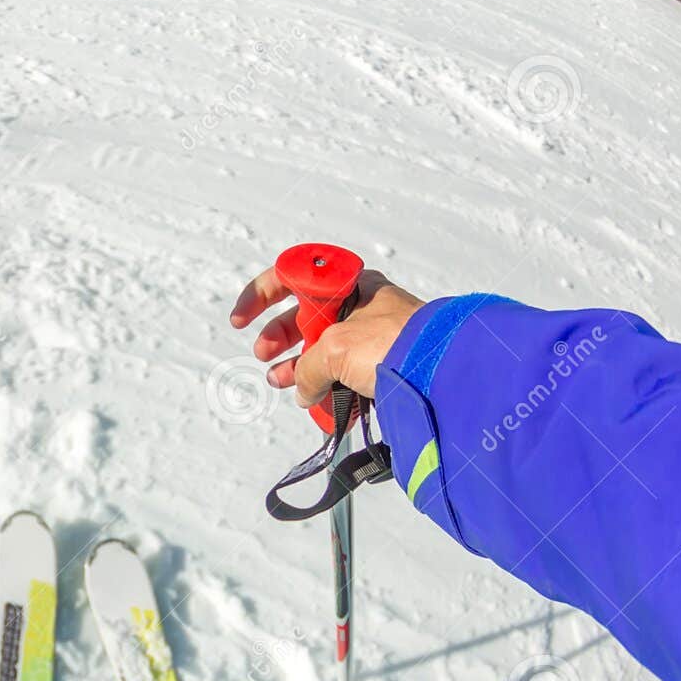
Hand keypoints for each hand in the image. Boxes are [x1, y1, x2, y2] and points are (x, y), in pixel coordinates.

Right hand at [230, 267, 424, 406]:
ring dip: (298, 367)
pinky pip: (345, 374)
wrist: (441, 371)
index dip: (260, 296)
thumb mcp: (333, 349)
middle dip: (280, 338)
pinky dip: (327, 387)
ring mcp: (372, 336)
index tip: (239, 320)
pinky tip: (317, 404)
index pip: (294, 276)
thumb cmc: (391, 344)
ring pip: (323, 348)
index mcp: (348, 283)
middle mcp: (360, 305)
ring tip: (281, 382)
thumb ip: (307, 369)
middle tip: (266, 358)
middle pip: (305, 316)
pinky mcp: (382, 365)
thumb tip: (304, 392)